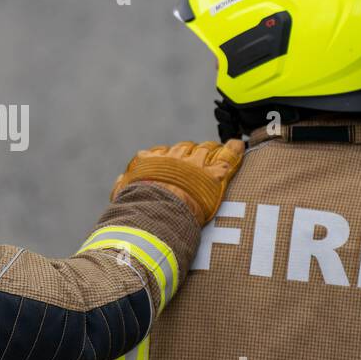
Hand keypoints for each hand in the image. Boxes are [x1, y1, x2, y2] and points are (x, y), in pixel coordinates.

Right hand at [112, 139, 245, 224]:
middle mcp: (174, 158)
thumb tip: (122, 178)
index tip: (174, 162)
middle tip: (196, 160)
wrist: (155, 213)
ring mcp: (195, 165)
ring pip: (206, 150)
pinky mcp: (213, 176)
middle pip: (186, 148)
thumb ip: (124, 184)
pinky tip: (238, 145)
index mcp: (152, 161)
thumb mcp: (123, 195)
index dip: (170, 157)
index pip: (164, 152)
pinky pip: (227, 157)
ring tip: (215, 154)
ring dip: (210, 152)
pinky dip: (234, 150)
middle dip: (191, 152)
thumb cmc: (136, 208)